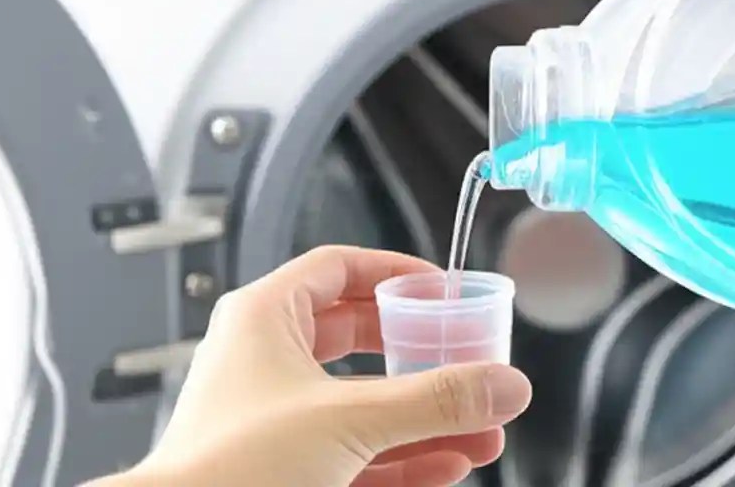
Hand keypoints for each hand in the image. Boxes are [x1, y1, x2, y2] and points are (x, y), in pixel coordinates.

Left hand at [92, 246, 531, 486]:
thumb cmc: (229, 468)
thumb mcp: (348, 419)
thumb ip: (434, 401)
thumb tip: (505, 383)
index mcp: (263, 320)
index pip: (337, 269)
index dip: (395, 273)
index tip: (443, 289)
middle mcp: (265, 364)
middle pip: (359, 339)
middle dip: (423, 356)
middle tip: (467, 360)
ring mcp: (273, 420)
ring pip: (364, 406)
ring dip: (425, 417)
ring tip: (482, 428)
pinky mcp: (285, 470)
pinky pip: (356, 454)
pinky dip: (403, 458)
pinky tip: (450, 463)